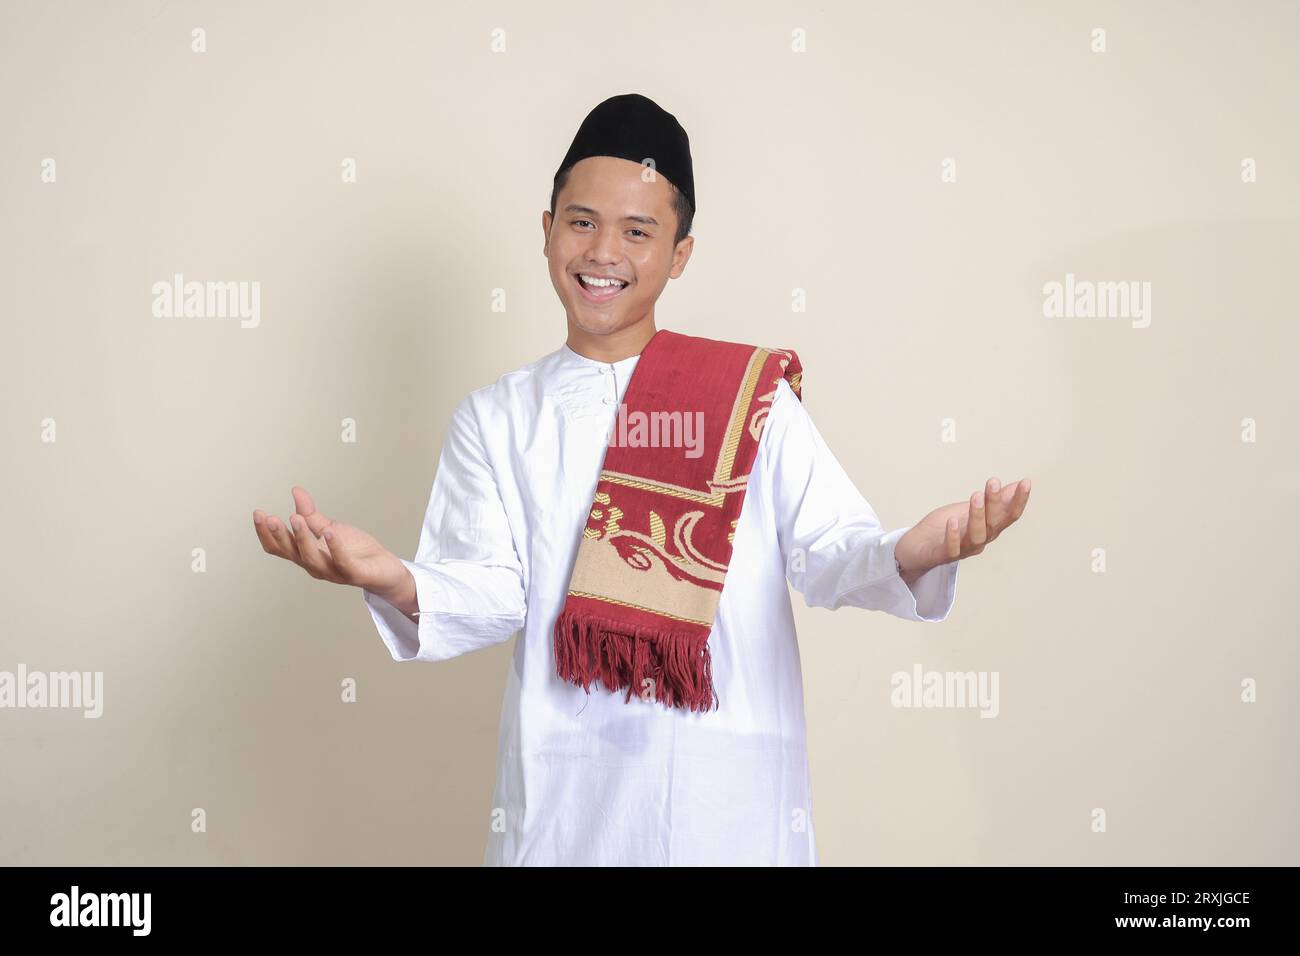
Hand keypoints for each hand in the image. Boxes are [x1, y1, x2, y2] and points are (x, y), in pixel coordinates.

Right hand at [253, 486, 407, 595]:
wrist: (386, 570)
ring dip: (302, 538)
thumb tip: (296, 490)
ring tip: (296, 519)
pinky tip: (329, 533)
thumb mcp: (330, 528)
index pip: (279, 547)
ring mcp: (334, 572)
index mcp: (306, 554)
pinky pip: (342, 562)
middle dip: (278, 535)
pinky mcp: (355, 574)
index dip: (266, 533)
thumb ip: (311, 515)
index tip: (258, 513)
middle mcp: (315, 566)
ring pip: (312, 558)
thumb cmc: (356, 551)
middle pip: (291, 553)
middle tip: (269, 517)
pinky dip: (335, 548)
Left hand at [895, 477, 1030, 579]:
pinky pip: (952, 549)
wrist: (916, 549)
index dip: (1019, 501)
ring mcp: (963, 549)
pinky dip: (954, 535)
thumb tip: (1017, 484)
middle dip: (996, 503)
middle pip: (994, 523)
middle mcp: (980, 540)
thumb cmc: (945, 528)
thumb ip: (994, 500)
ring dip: (978, 516)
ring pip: (977, 537)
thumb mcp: (970, 508)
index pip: (1009, 516)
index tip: (1026, 482)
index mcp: (988, 528)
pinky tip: (953, 520)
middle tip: (993, 482)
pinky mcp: (943, 555)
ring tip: (976, 495)